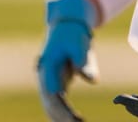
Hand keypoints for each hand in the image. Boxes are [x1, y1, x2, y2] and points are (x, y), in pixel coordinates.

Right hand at [37, 0, 99, 121]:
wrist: (66, 24)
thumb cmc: (73, 34)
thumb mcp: (80, 45)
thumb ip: (84, 63)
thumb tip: (92, 80)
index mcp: (48, 66)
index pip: (53, 94)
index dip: (62, 109)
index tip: (74, 119)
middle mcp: (45, 75)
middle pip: (50, 102)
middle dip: (62, 116)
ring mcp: (48, 79)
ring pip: (51, 104)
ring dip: (61, 116)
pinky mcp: (55, 81)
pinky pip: (56, 100)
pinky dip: (63, 111)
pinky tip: (75, 120)